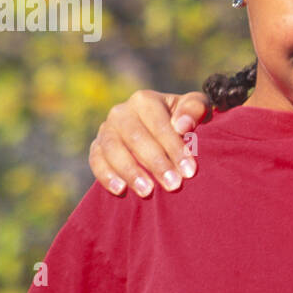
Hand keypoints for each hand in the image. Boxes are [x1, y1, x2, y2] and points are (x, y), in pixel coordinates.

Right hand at [87, 90, 209, 195]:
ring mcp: (106, 130)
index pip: (159, 125)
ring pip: (112, 150)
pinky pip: (96, 160)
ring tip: (148, 191)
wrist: (164, 128)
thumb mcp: (197, 109)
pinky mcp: (97, 147)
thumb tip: (182, 125)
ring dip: (130, 172)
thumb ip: (195, 109)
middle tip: (173, 185)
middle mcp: (121, 112)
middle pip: (135, 138)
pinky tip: (121, 190)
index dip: (174, 148)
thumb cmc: (184, 119)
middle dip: (156, 163)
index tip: (189, 171)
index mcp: (145, 100)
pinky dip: (106, 175)